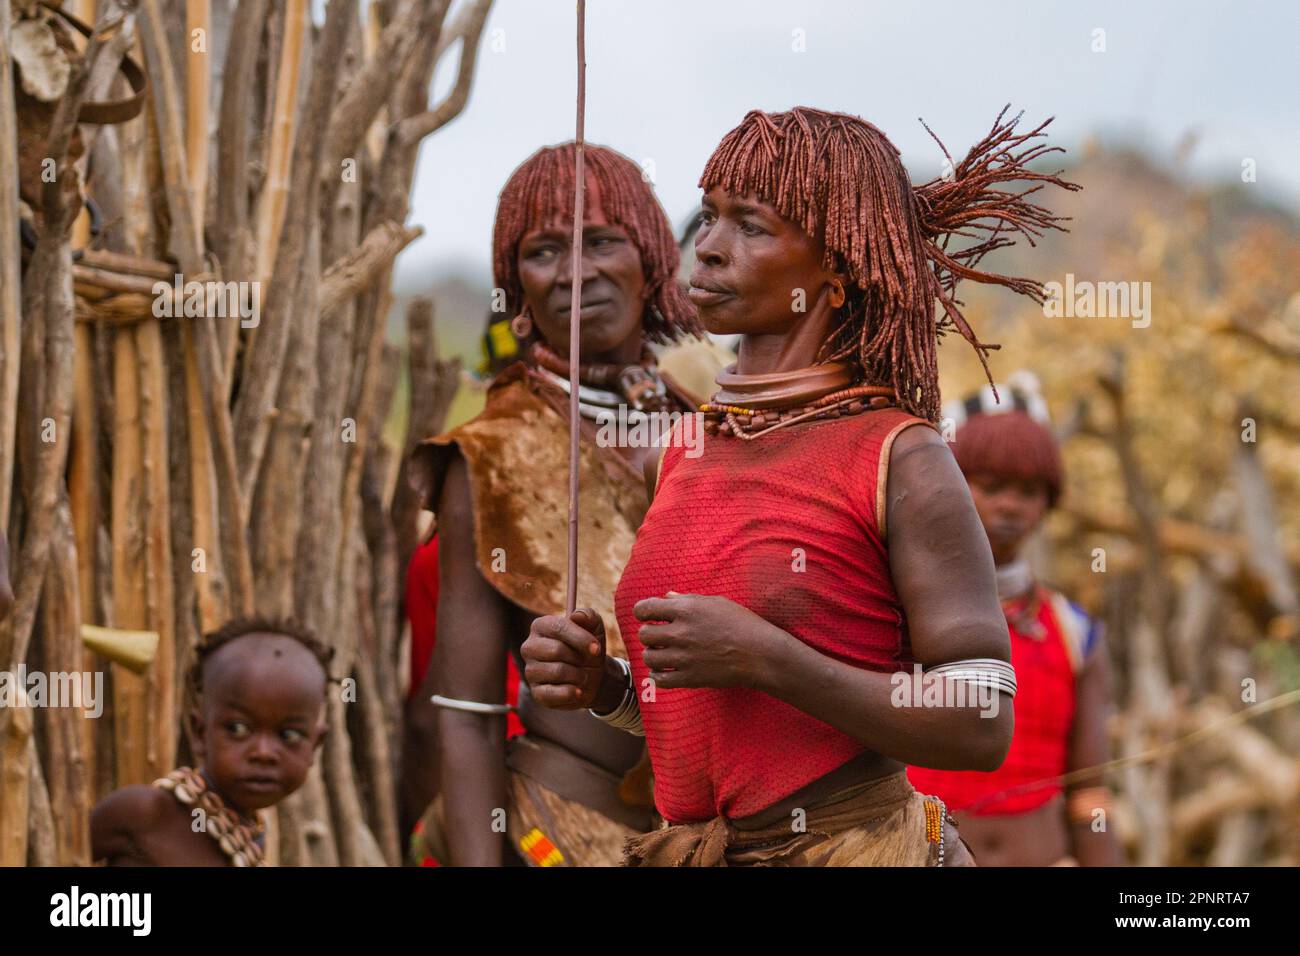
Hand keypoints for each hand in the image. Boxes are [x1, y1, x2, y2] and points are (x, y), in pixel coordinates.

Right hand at [521, 608, 611, 709]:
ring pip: (557, 672)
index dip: (580, 638)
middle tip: (586, 662)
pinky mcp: (536, 693)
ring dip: (579, 676)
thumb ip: (589, 616)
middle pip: (556, 650)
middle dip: (579, 658)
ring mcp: (530, 671)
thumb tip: (577, 615)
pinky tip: (577, 691)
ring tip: (581, 675)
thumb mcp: (595, 629)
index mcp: (540, 626)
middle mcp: (530, 647)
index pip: (557, 627)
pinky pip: (553, 693)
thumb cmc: (588, 649)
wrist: (593, 677)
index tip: (597, 649)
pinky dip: (572, 693)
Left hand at [632, 592, 786, 690]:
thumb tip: (666, 597)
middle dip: (649, 634)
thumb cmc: (742, 624)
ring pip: (649, 657)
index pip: (645, 608)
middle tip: (659, 636)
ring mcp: (684, 657)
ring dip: (653, 655)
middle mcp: (681, 632)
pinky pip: (659, 679)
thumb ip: (687, 600)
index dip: (642, 612)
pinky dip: (658, 675)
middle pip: (644, 634)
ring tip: (663, 654)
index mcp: (686, 609)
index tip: (648, 616)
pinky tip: (666, 670)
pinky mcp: (690, 678)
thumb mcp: (716, 603)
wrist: (761, 654)